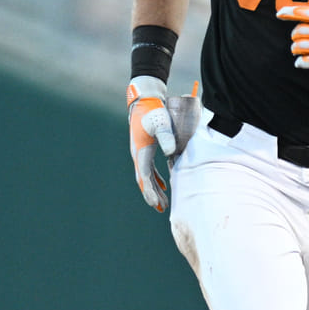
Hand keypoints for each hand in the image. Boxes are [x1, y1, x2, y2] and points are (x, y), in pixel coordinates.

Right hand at [127, 76, 176, 211]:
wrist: (144, 101)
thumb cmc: (154, 111)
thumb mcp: (161, 123)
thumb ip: (167, 136)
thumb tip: (171, 153)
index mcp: (141, 151)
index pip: (145, 175)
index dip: (150, 190)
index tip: (155, 202)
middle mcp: (138, 154)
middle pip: (144, 179)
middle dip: (151, 194)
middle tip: (160, 208)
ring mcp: (141, 153)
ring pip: (147, 176)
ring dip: (154, 189)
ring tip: (162, 203)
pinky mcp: (146, 150)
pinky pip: (150, 169)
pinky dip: (156, 179)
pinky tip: (163, 186)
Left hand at [276, 0, 308, 74]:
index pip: (304, 12)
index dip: (288, 12)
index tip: (279, 14)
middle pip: (298, 31)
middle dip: (295, 34)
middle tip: (297, 37)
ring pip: (298, 47)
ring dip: (295, 48)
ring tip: (298, 49)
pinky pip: (304, 62)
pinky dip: (299, 62)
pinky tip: (301, 61)